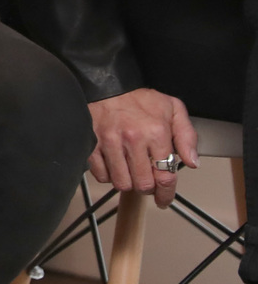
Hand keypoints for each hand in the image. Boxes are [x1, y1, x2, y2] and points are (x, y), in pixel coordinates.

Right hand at [88, 88, 197, 208]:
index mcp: (156, 132)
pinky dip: (108, 176)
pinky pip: (101, 175)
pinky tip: (115, 166)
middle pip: (143, 184)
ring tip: (131, 173)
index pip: (165, 176)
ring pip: (121, 183)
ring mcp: (110, 142)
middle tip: (147, 182)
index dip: (166, 194)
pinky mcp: (91, 144)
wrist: (106, 84)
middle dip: (148, 188)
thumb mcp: (173, 109)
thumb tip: (192, 162)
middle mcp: (133, 139)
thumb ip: (187, 136)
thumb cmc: (139, 98)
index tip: (163, 199)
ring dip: (128, 183)